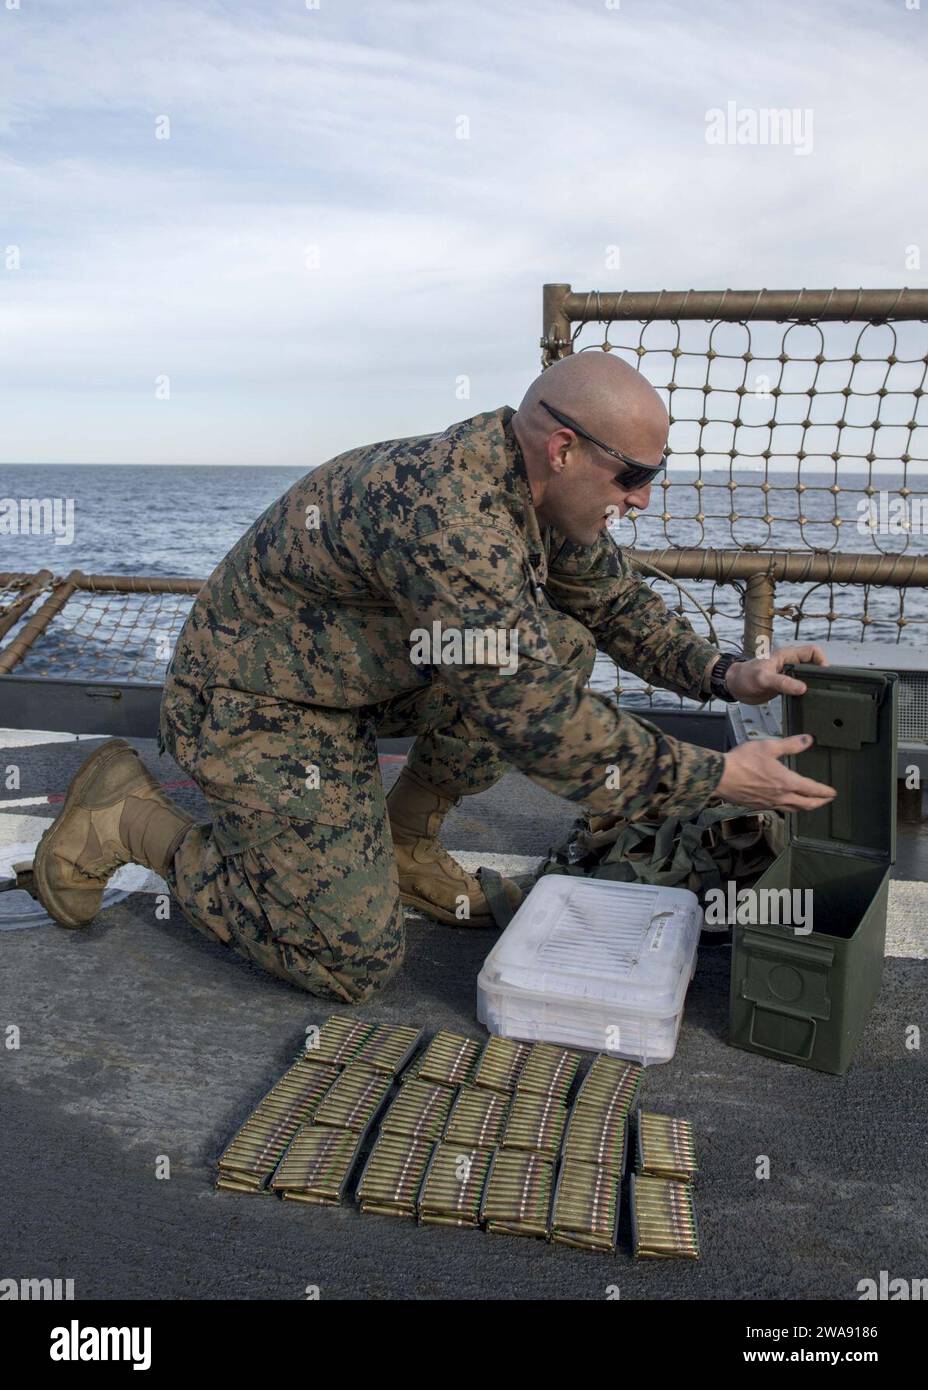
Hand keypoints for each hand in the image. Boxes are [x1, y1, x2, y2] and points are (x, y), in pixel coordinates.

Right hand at [716, 734, 835, 811]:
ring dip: (805, 807)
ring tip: (810, 805)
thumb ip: (790, 745)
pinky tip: (785, 804)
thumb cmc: (743, 761)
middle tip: (827, 801)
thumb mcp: (768, 747)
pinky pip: (779, 809)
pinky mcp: (758, 806)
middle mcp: (781, 796)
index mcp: (786, 782)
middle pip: (806, 804)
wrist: (721, 777)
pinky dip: (789, 808)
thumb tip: (808, 740)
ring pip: (793, 809)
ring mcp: (769, 803)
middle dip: (819, 803)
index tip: (832, 793)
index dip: (824, 791)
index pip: (812, 789)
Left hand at [724, 644, 827, 704]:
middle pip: (814, 665)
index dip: (822, 661)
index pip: (813, 651)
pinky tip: (807, 700)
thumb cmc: (744, 676)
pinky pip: (800, 687)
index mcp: (787, 655)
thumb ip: (782, 682)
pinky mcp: (785, 686)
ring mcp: (788, 675)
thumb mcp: (763, 678)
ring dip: (813, 684)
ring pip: (808, 677)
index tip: (825, 674)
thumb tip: (802, 688)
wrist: (733, 686)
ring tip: (818, 695)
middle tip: (824, 687)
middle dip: (820, 674)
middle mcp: (790, 663)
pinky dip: (805, 693)